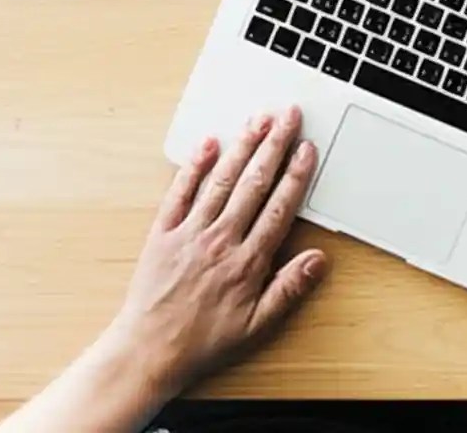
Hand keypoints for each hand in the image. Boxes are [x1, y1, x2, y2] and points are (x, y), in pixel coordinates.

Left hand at [102, 108, 328, 398]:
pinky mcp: (163, 233)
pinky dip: (195, 166)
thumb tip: (317, 260)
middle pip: (254, 183)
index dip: (296, 174)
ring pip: (222, 180)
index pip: (278, 207)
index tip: (306, 148)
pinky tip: (209, 144)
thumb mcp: (256, 325)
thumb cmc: (203, 340)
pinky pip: (180, 192)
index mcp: (247, 261)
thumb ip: (288, 289)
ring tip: (257, 120)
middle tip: (288, 116)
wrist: (149, 349)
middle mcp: (220, 239)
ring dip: (242, 146)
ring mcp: (190, 232)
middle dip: (274, 145)